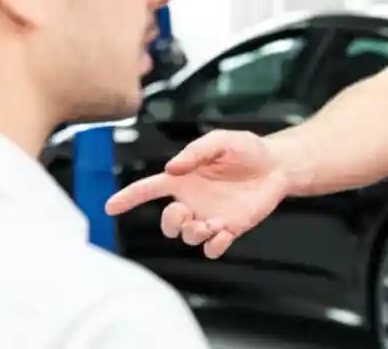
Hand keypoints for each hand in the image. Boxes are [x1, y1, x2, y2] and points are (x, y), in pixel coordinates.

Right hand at [104, 130, 289, 258]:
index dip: (128, 197)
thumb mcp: (222, 140)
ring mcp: (211, 216)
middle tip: (185, 212)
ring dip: (191, 234)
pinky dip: (214, 246)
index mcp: (184, 179)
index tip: (109, 206)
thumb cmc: (248, 149)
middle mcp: (193, 200)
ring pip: (187, 237)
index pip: (149, 189)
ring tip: (207, 225)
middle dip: (169, 223)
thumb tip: (173, 168)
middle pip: (167, 222)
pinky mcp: (230, 229)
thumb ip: (196, 151)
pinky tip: (223, 234)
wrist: (278, 166)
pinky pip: (213, 248)